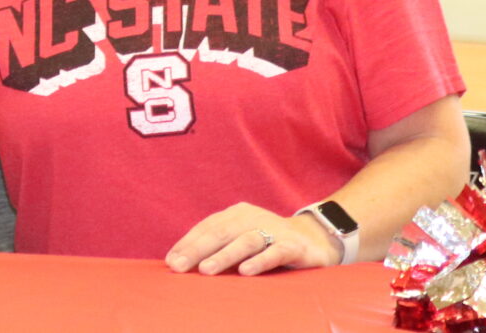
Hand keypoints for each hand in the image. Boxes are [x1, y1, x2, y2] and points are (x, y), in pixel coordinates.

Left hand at [165, 203, 336, 275]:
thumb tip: (185, 263)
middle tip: (179, 266)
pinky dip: (260, 261)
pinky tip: (246, 271)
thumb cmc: (268, 242)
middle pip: (221, 233)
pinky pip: (275, 252)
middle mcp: (252, 218)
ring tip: (205, 270)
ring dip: (224, 256)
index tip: (170, 260)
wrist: (314, 240)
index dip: (187, 243)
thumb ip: (219, 247)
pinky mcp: (294, 246)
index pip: (207, 227)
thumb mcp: (241, 240)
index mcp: (236, 214)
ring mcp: (274, 230)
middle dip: (197, 250)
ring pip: (245, 241)